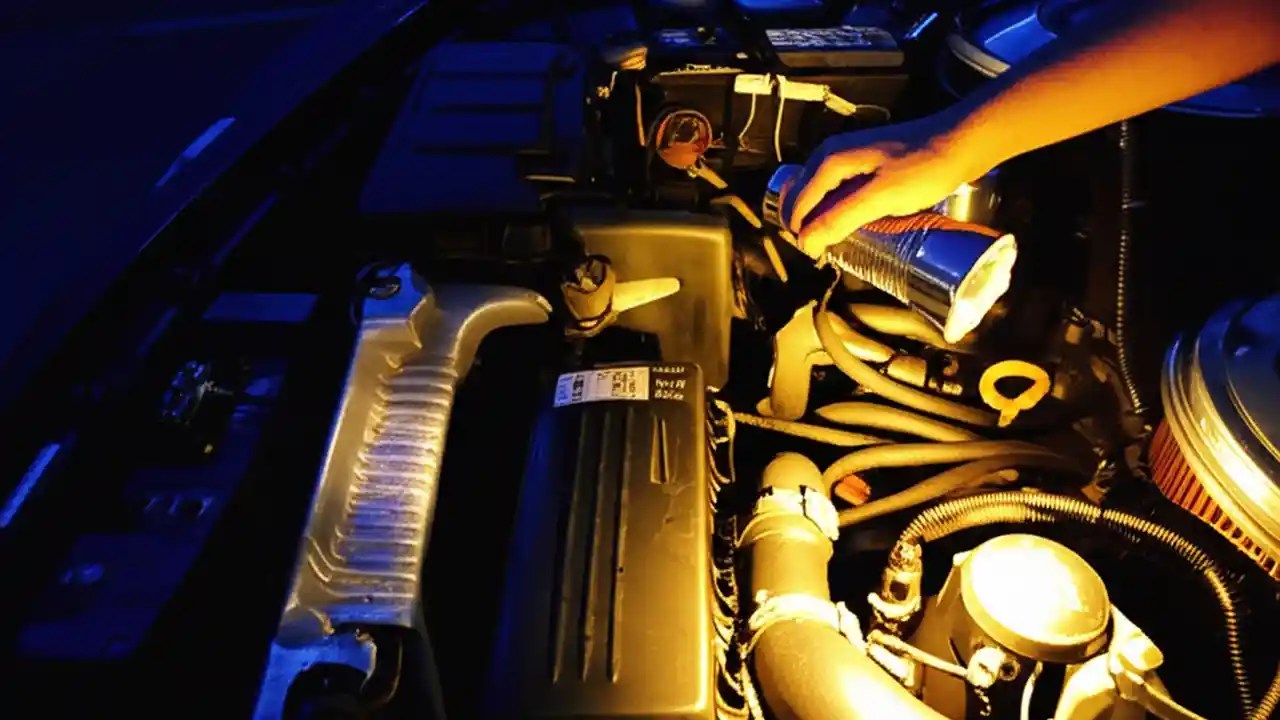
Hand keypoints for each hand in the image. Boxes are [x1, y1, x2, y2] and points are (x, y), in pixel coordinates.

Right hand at [789, 113, 987, 257]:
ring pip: (814, 191)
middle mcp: (830, 154)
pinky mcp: (862, 161)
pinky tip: (844, 220)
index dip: (800, 233)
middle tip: (818, 250)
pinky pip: (832, 187)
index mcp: (829, 161)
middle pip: (799, 195)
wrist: (960, 141)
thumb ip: (841, 217)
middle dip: (801, 223)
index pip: (798, 204)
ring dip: (815, 215)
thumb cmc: (924, 168)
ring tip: (827, 240)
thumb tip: (806, 242)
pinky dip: (830, 205)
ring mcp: (845, 155)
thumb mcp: (881, 197)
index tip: (815, 257)